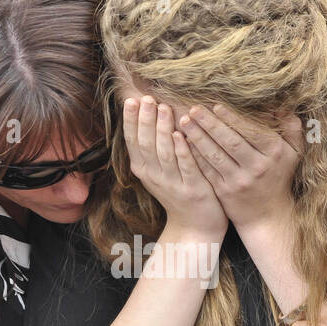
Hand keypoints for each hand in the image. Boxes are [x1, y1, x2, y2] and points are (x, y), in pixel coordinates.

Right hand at [123, 97, 227, 238]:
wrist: (195, 227)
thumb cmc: (177, 192)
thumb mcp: (157, 171)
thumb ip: (151, 147)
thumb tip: (144, 114)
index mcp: (143, 169)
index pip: (132, 141)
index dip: (131, 120)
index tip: (132, 100)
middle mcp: (154, 176)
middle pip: (146, 144)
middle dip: (145, 120)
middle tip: (147, 98)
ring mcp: (172, 184)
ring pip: (164, 153)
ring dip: (162, 130)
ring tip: (164, 108)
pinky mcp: (192, 190)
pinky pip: (185, 168)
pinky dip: (181, 151)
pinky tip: (180, 135)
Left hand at [181, 104, 299, 229]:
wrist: (268, 215)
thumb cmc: (279, 176)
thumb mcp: (293, 153)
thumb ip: (291, 129)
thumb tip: (282, 106)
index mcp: (274, 153)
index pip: (251, 131)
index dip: (233, 118)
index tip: (216, 105)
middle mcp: (257, 167)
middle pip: (230, 141)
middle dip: (210, 124)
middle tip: (193, 109)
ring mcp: (239, 181)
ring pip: (215, 155)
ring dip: (198, 137)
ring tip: (184, 122)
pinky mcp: (224, 192)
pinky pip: (207, 170)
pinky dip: (195, 156)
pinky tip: (184, 143)